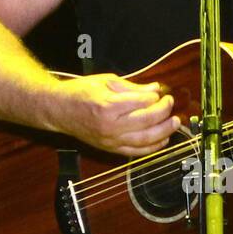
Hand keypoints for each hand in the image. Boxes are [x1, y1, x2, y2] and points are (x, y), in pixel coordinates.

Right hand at [56, 73, 180, 156]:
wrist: (58, 110)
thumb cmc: (79, 93)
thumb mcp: (105, 81)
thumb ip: (132, 87)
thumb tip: (154, 89)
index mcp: (108, 105)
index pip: (142, 103)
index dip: (156, 97)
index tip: (161, 93)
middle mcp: (110, 126)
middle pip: (147, 121)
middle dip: (164, 113)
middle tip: (171, 105)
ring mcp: (110, 140)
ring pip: (145, 140)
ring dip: (164, 132)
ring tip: (174, 123)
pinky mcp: (110, 149)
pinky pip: (136, 152)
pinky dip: (152, 148)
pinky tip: (162, 140)